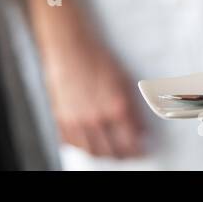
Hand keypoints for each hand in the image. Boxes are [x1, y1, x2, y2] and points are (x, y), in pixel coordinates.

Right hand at [27, 0, 145, 158]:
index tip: (141, 148)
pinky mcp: (61, 119)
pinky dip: (81, 146)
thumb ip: (134, 108)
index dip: (139, 149)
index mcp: (116, 108)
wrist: (69, 47)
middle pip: (113, 152)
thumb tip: (140, 128)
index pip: (132, 142)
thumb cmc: (95, 58)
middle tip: (128, 151)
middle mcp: (96, 118)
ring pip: (92, 151)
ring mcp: (77, 121)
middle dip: (124, 154)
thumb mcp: (123, 80)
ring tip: (109, 149)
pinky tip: (87, 141)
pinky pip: (72, 143)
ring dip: (104, 153)